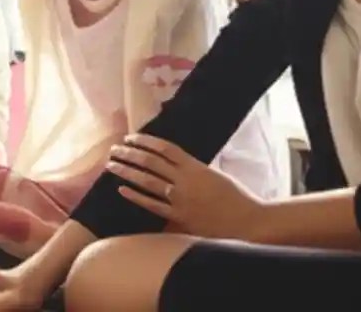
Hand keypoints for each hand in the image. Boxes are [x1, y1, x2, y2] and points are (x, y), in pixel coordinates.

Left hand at [106, 133, 264, 239]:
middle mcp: (185, 180)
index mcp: (195, 166)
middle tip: (114, 149)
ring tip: (111, 165)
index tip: (130, 137)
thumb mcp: (214, 174)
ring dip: (126, 171)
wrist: (250, 222)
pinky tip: (121, 190)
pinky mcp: (179, 217)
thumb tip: (173, 163)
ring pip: (147, 181)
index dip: (145, 141)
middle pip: (150, 162)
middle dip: (129, 153)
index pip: (164, 148)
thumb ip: (193, 169)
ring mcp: (180, 199)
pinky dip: (135, 197)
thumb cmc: (236, 197)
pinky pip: (152, 205)